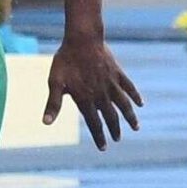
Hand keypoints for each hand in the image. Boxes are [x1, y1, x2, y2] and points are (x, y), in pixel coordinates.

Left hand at [44, 36, 143, 150]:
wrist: (82, 39)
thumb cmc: (65, 61)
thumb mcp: (55, 83)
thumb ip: (53, 104)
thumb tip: (45, 123)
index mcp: (86, 99)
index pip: (94, 123)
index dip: (99, 136)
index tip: (104, 148)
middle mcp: (101, 94)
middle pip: (110, 116)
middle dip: (114, 130)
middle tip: (117, 140)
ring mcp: (111, 83)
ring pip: (124, 104)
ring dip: (130, 117)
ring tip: (135, 127)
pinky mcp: (117, 73)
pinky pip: (129, 87)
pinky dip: (135, 96)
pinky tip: (141, 103)